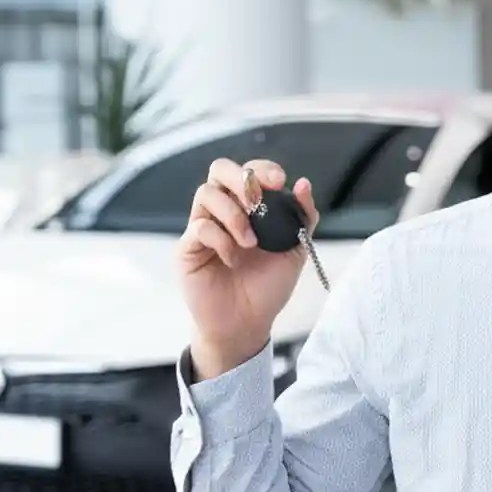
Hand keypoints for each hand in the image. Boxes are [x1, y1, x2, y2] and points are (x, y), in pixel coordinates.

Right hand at [177, 158, 319, 379]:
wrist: (248, 323)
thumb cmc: (268, 286)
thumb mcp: (295, 250)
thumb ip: (303, 217)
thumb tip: (303, 184)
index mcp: (249, 207)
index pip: (249, 171)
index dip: (263, 169)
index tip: (280, 182)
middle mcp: (223, 211)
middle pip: (219, 169)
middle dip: (241, 179)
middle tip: (258, 200)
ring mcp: (203, 227)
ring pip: (206, 193)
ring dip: (234, 214)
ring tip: (250, 242)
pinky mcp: (188, 248)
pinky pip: (199, 227)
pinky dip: (221, 239)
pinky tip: (233, 258)